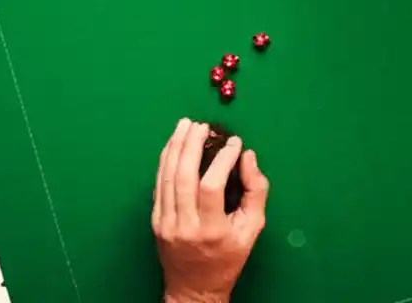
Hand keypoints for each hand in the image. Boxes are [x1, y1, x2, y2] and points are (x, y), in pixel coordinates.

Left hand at [153, 119, 269, 302]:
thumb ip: (255, 191)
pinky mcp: (155, 220)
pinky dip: (165, 162)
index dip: (223, 159)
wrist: (194, 287)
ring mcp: (165, 223)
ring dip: (175, 147)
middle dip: (191, 145)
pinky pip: (158, 185)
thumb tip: (248, 157)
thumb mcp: (252, 229)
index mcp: (211, 230)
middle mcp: (184, 226)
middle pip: (183, 177)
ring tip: (185, 125)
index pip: (211, 186)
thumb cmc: (228, 258)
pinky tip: (173, 145)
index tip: (234, 142)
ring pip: (167, 177)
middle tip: (201, 125)